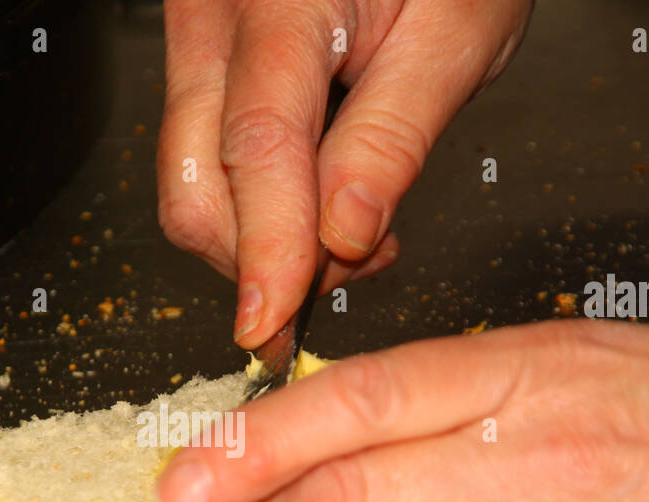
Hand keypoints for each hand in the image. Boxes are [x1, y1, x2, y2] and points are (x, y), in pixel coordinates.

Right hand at [156, 0, 532, 346]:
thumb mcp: (457, 35)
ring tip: (349, 234)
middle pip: (196, 178)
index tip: (271, 324)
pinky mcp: (201, 58)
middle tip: (347, 275)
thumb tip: (341, 235)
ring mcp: (195, 37)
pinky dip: (255, 201)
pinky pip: (204, 152)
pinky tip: (319, 199)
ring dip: (259, 237)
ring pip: (192, 176)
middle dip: (259, 256)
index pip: (257, 146)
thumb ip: (392, 137)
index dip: (266, 248)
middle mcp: (213, 16)